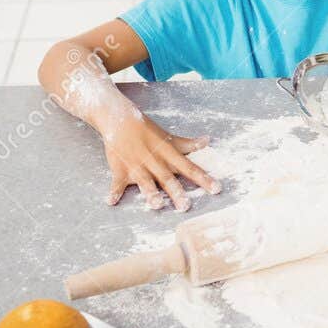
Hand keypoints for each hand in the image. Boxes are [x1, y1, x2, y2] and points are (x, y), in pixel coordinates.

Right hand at [98, 113, 218, 211]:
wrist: (120, 120)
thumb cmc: (147, 130)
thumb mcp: (169, 137)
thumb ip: (188, 144)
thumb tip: (208, 141)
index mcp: (168, 155)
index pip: (190, 168)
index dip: (203, 179)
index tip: (216, 189)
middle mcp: (154, 162)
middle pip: (168, 179)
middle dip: (177, 193)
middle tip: (186, 206)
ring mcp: (137, 167)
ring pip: (145, 183)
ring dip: (150, 194)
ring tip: (157, 205)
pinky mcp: (120, 170)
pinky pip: (116, 184)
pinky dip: (113, 192)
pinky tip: (111, 202)